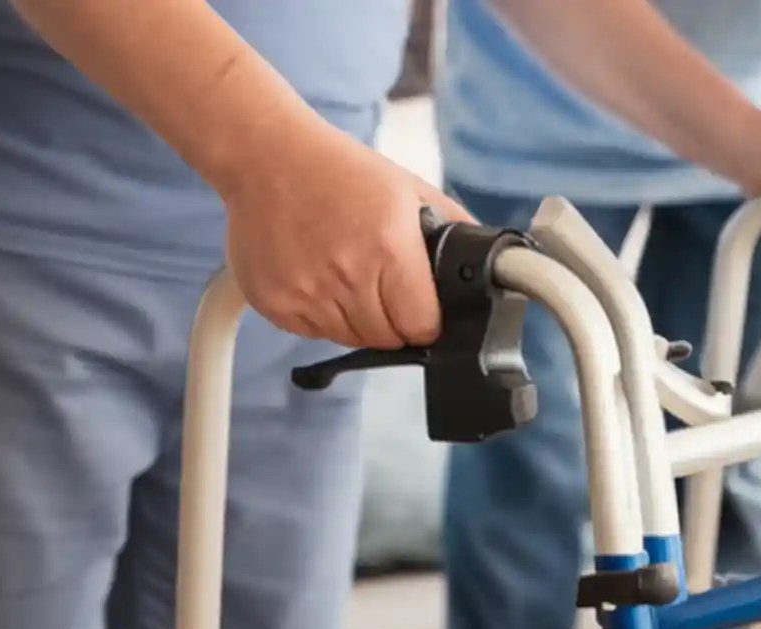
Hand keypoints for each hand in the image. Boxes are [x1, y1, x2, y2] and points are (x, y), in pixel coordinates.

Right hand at [220, 118, 474, 348]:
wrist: (267, 157)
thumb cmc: (343, 171)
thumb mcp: (411, 189)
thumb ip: (455, 228)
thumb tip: (493, 262)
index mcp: (389, 250)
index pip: (422, 326)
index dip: (428, 321)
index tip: (423, 307)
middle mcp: (348, 277)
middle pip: (389, 338)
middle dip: (396, 321)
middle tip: (386, 287)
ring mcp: (308, 294)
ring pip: (353, 339)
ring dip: (360, 320)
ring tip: (351, 277)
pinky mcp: (277, 304)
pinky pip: (315, 334)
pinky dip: (324, 317)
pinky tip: (321, 279)